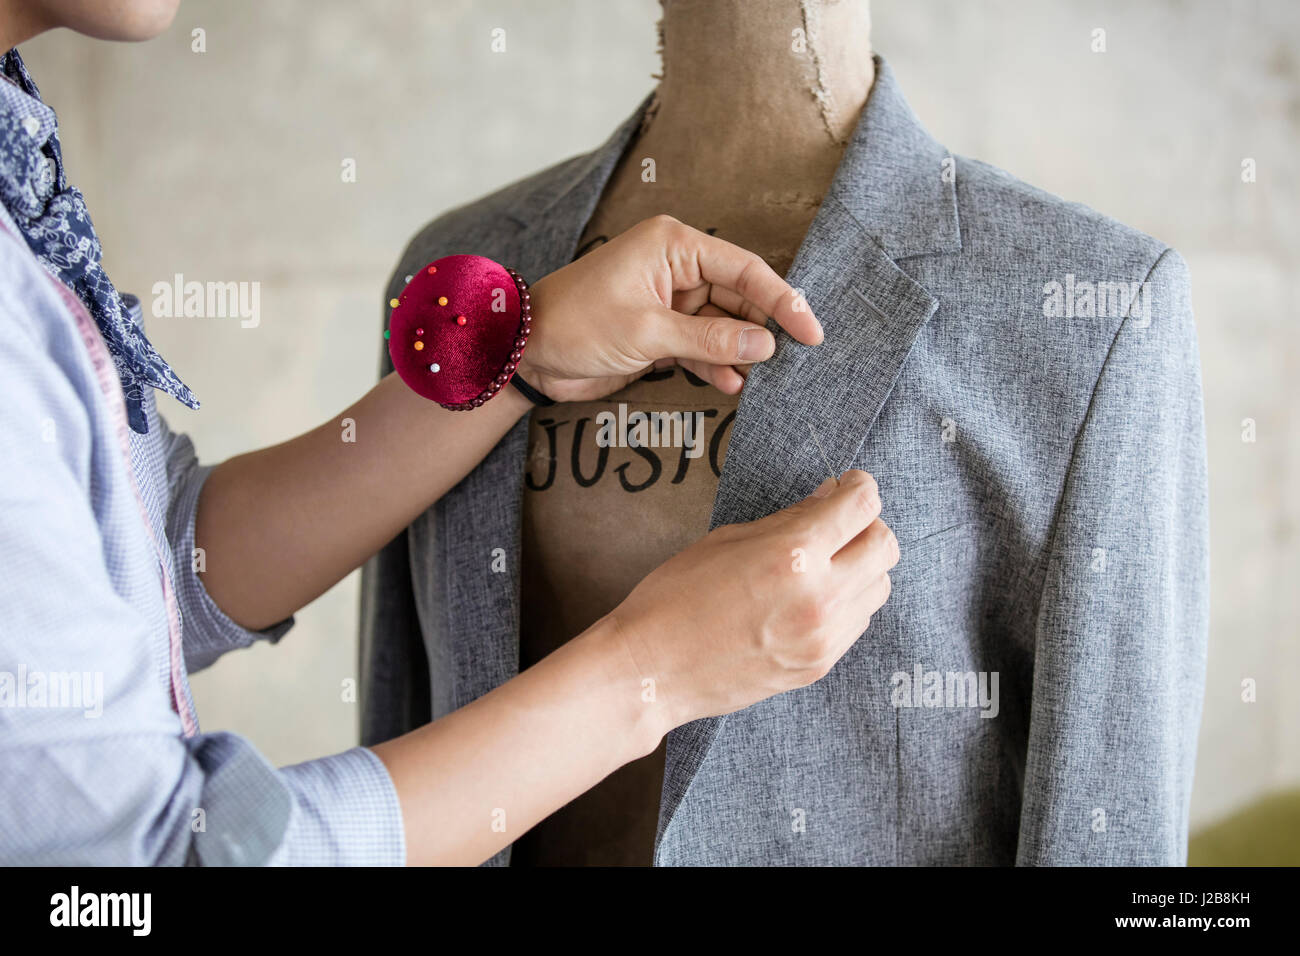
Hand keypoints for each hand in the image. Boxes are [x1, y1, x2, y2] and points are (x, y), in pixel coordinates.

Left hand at [516, 215, 822, 402]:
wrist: (527, 354)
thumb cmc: (577, 324)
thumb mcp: (648, 332)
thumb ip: (710, 338)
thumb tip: (765, 344)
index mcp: (674, 246)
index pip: (745, 269)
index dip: (782, 299)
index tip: (810, 331)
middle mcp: (676, 267)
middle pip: (739, 296)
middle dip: (763, 328)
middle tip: (793, 360)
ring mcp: (668, 301)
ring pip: (723, 324)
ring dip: (741, 351)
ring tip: (764, 378)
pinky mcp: (660, 331)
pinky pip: (702, 345)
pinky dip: (717, 364)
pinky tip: (732, 385)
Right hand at [609, 470, 898, 730]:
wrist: (652, 671)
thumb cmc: (675, 598)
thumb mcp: (727, 540)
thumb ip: (788, 519)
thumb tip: (829, 497)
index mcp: (792, 554)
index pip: (863, 506)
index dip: (860, 487)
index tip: (850, 486)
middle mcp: (819, 596)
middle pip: (885, 546)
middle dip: (868, 526)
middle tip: (839, 525)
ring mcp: (822, 637)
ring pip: (879, 587)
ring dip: (861, 567)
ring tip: (823, 565)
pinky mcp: (819, 665)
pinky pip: (857, 622)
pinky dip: (847, 602)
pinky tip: (811, 598)